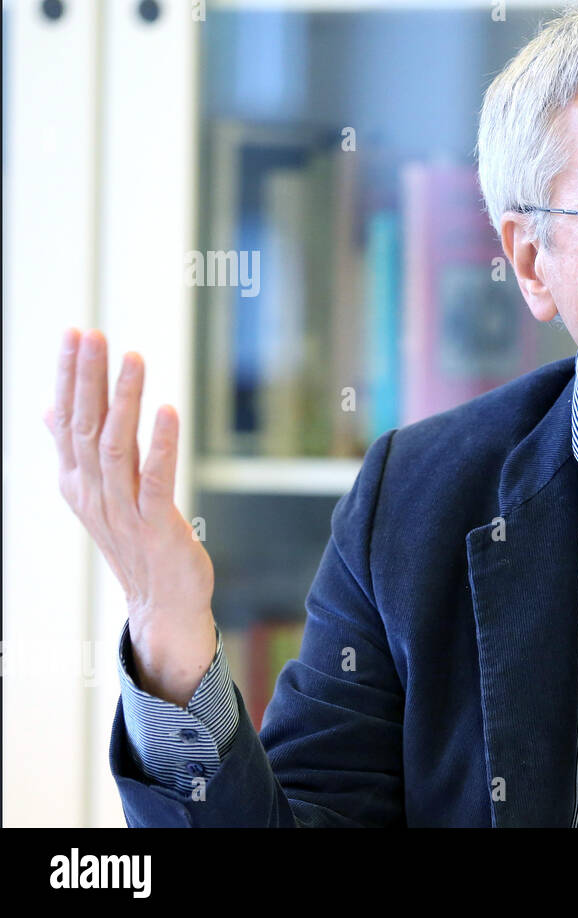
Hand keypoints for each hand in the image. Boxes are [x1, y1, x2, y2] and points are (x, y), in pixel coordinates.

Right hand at [44, 328, 216, 706]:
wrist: (161, 602)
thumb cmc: (133, 540)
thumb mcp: (95, 492)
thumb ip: (74, 449)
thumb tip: (50, 406)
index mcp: (77, 481)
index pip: (66, 419)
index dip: (70, 376)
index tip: (76, 333)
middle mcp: (93, 493)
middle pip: (85, 427)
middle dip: (89, 379)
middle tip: (94, 335)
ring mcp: (123, 510)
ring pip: (116, 448)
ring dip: (124, 401)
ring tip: (134, 359)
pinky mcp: (157, 526)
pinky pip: (155, 480)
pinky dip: (161, 444)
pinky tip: (168, 411)